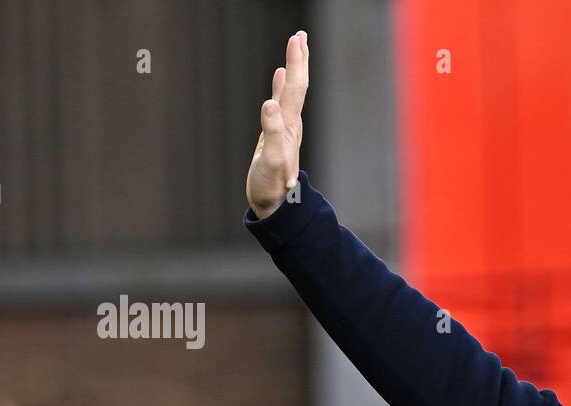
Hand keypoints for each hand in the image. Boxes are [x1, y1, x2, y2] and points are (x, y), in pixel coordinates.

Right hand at [246, 30, 309, 219]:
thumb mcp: (273, 162)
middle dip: (299, 59)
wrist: (276, 206)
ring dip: (293, 69)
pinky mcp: (275, 135)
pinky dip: (280, 87)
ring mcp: (284, 128)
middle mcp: (290, 124)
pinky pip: (280, 104)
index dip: (296, 64)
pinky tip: (279, 78)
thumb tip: (270, 104)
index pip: (295, 89)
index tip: (297, 40)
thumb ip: (272, 134)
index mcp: (289, 126)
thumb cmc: (273, 188)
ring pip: (290, 92)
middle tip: (300, 35)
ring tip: (295, 47)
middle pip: (297, 86)